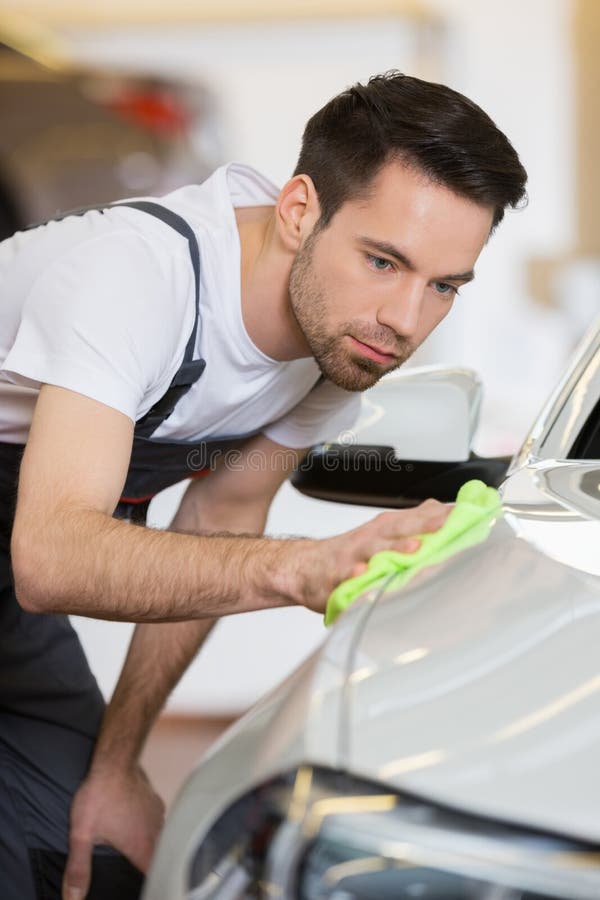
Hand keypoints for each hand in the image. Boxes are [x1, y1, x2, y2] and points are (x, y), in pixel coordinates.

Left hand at [62, 763, 164, 899]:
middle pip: (158, 857)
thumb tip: (72, 898)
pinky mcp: (156, 800)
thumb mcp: (82, 835)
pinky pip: (157, 820)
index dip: (151, 884)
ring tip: (136, 847)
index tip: (145, 886)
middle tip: (134, 866)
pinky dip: (149, 826)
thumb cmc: (99, 796)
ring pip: (160, 838)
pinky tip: (136, 823)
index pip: (154, 875)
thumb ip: (78, 869)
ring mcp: (158, 814)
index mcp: (140, 846)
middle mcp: (155, 832)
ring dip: (150, 844)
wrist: (114, 761)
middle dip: (149, 864)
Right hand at [292, 498, 451, 612]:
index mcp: (388, 528)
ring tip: (414, 549)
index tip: (471, 511)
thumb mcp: (384, 534)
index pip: (420, 517)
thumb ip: (414, 523)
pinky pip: (345, 576)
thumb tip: (445, 511)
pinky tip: (362, 574)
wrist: (305, 567)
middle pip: (401, 527)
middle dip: (424, 524)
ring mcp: (354, 556)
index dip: (444, 515)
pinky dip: (354, 575)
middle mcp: (373, 538)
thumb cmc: (350, 553)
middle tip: (446, 523)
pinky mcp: (336, 576)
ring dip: (394, 548)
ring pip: (376, 550)